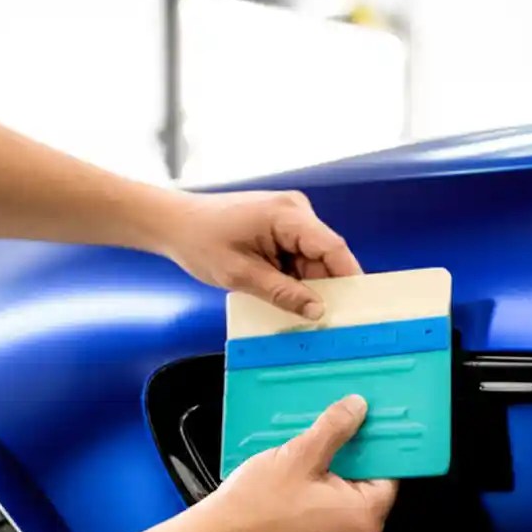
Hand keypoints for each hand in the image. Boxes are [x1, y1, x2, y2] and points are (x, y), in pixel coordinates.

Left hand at [158, 190, 362, 318]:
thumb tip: (316, 311)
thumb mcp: (240, 275)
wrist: (174, 222)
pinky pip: (298, 254)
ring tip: (294, 310)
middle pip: (324, 255)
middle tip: (323, 321)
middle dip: (323, 287)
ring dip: (305, 284)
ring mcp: (288, 216)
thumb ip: (282, 293)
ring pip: (312, 258)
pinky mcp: (280, 226)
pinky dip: (293, 276)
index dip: (348, 277)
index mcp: (287, 214)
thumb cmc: (200, 241)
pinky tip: (283, 295)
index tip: (357, 306)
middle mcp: (294, 210)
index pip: (332, 247)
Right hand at [196, 394, 397, 531]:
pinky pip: (330, 531)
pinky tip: (294, 497)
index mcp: (365, 518)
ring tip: (302, 474)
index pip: (389, 475)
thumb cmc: (254, 508)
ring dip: (331, 491)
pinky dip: (319, 513)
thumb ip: (335, 428)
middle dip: (348, 471)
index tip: (357, 436)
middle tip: (319, 453)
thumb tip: (357, 409)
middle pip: (368, 495)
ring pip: (347, 513)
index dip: (372, 452)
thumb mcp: (299, 455)